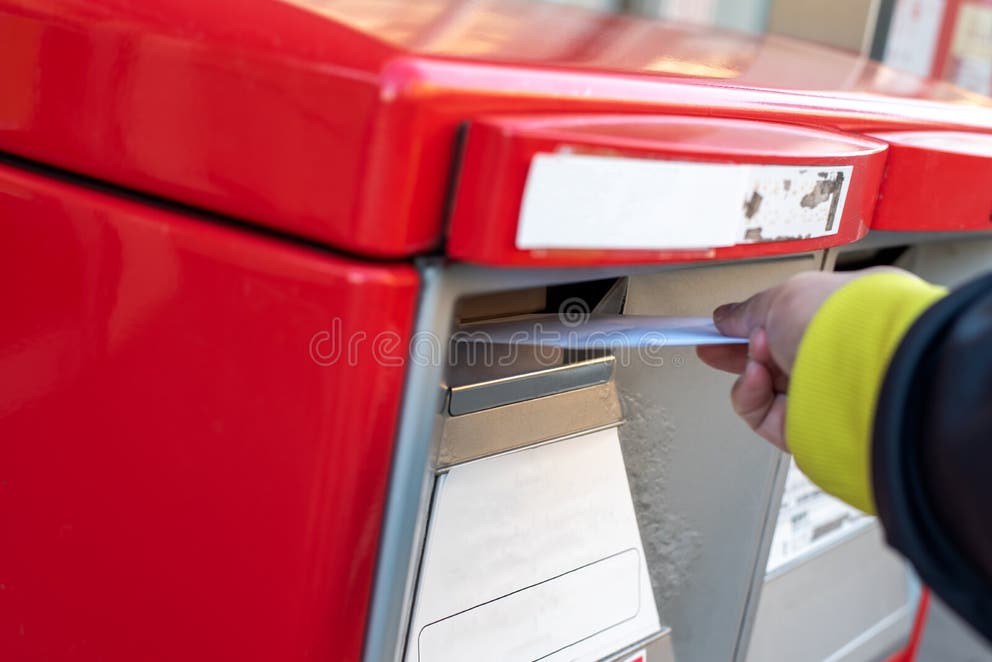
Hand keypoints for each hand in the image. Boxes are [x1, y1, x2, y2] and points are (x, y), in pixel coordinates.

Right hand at [696, 269, 896, 450]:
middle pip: (774, 357)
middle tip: (713, 344)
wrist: (866, 370)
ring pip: (763, 385)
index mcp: (845, 315)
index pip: (790, 319)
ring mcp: (824, 392)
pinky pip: (760, 413)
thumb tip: (726, 317)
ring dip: (749, 366)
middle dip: (740, 350)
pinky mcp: (808, 426)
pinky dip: (750, 393)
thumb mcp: (783, 297)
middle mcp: (838, 356)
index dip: (755, 320)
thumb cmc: (844, 324)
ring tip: (757, 351)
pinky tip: (757, 376)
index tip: (723, 323)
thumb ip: (748, 309)